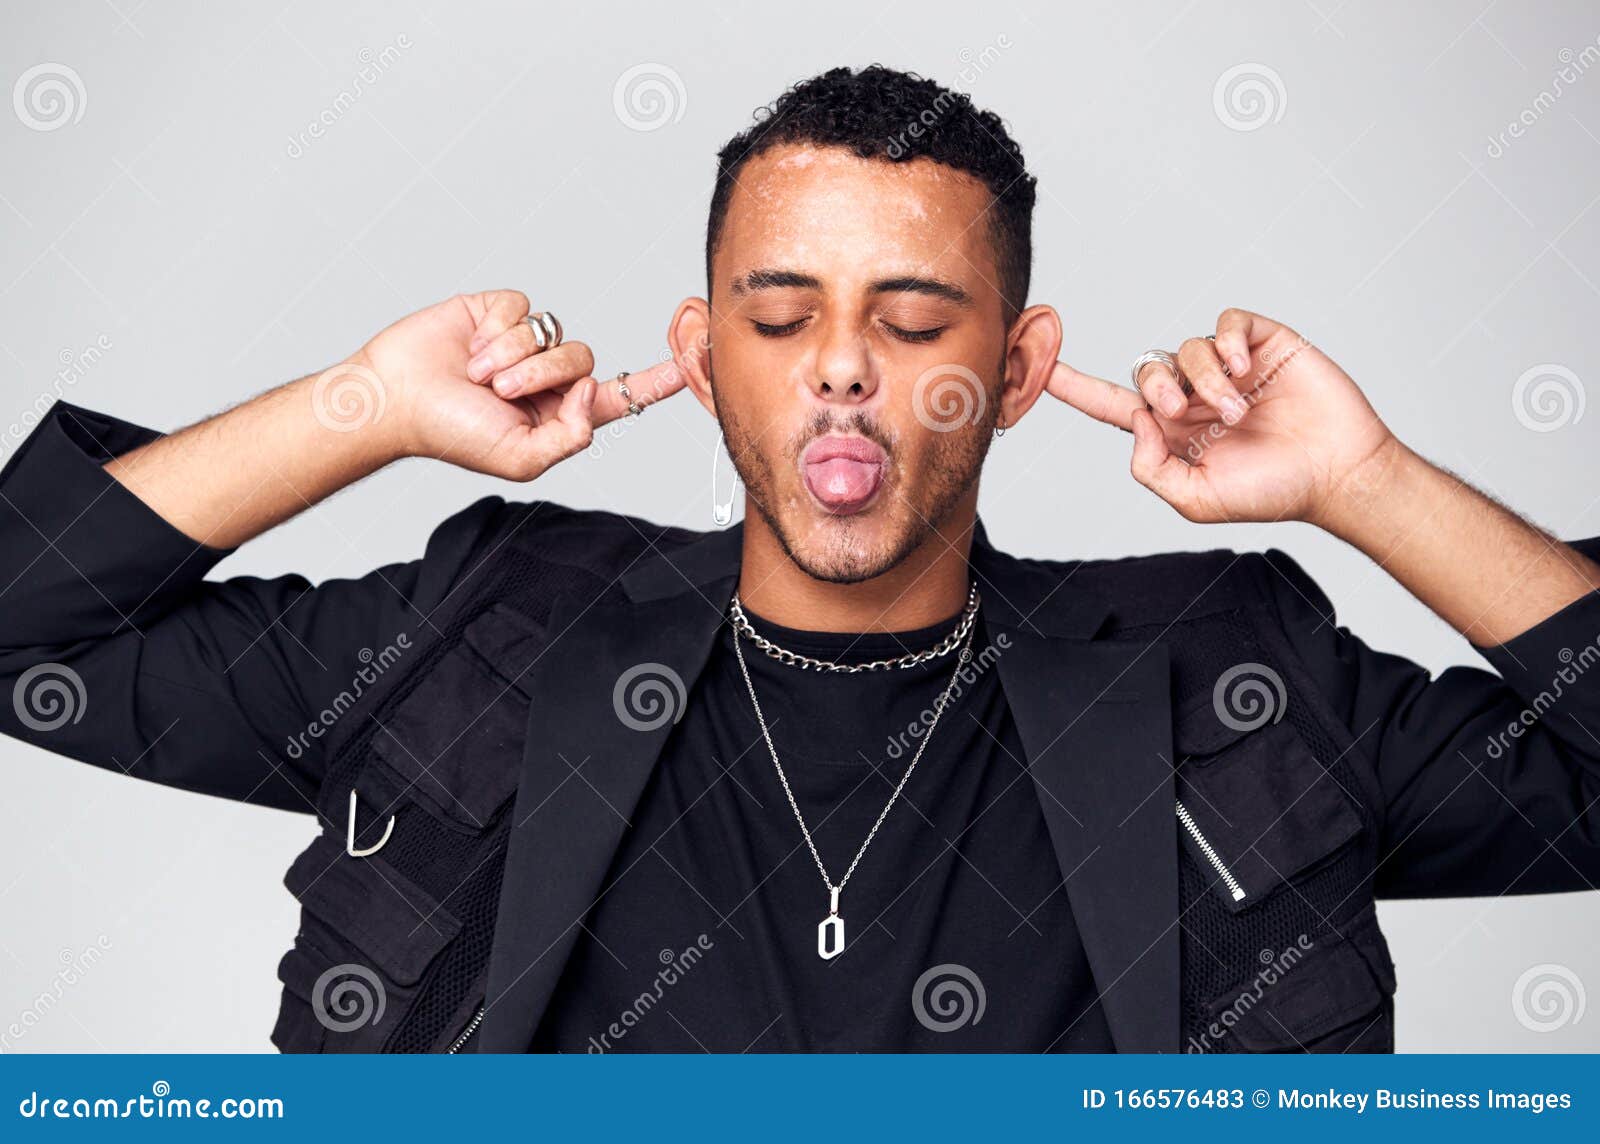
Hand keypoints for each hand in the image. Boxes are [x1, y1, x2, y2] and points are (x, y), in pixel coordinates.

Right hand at [354, 290, 688, 479]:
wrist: (396, 397)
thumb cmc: (451, 435)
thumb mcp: (520, 459)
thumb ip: (570, 437)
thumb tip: (592, 396)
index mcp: (561, 414)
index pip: (622, 396)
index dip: (657, 381)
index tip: (694, 362)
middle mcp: (547, 377)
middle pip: (584, 359)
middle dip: (543, 374)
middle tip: (502, 391)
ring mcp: (523, 342)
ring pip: (553, 331)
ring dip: (514, 355)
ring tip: (478, 375)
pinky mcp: (497, 312)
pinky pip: (522, 308)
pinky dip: (497, 330)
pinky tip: (470, 347)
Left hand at [1047, 308, 1396, 526]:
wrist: (1338, 474)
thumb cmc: (1272, 492)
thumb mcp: (1195, 499)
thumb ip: (1152, 468)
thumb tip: (1137, 418)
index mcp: (1171, 432)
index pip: (1112, 404)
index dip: (1075, 386)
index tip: (1038, 367)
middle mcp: (1194, 396)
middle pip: (1147, 369)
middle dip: (1155, 386)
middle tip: (1180, 410)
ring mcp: (1228, 368)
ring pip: (1187, 348)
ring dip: (1204, 379)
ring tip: (1236, 410)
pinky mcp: (1261, 344)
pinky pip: (1226, 323)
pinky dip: (1226, 343)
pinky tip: (1243, 371)